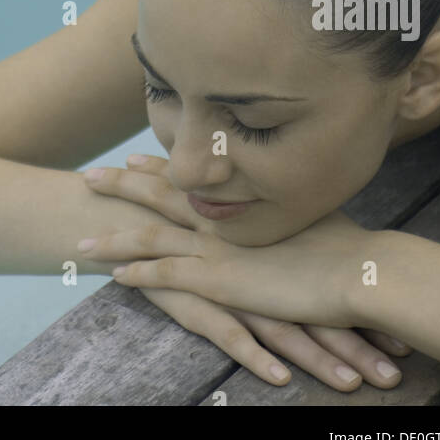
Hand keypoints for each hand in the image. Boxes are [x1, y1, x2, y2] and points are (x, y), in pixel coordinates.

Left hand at [81, 154, 410, 390]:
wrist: (359, 270)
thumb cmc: (346, 249)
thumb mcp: (310, 219)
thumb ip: (288, 213)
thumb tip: (287, 208)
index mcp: (243, 202)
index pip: (191, 178)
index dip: (159, 168)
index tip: (132, 158)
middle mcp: (224, 219)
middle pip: (161, 195)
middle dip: (123, 185)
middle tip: (90, 176)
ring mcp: (218, 249)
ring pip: (152, 236)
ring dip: (114, 234)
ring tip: (80, 238)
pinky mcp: (220, 281)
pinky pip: (168, 276)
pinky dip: (139, 273)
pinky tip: (114, 276)